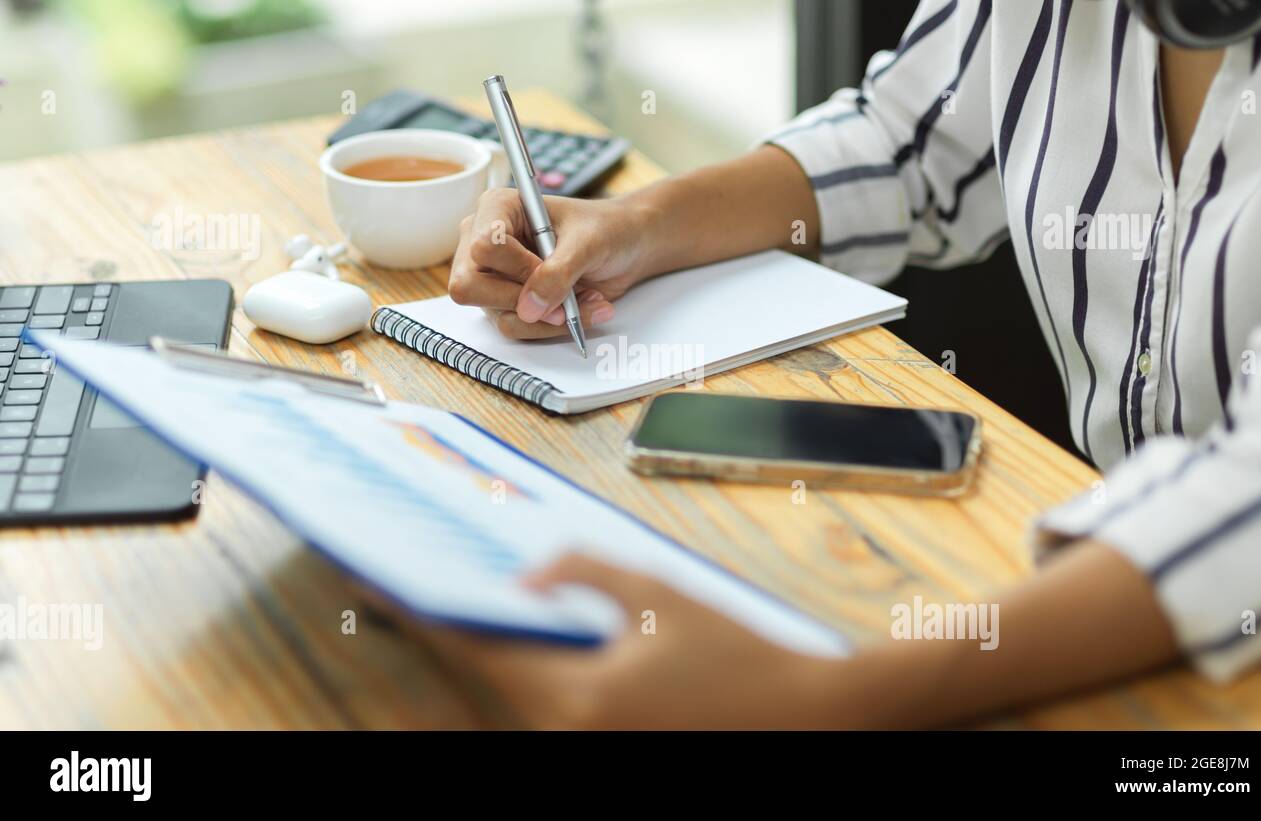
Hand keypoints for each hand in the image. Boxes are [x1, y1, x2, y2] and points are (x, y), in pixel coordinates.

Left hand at [428, 553, 851, 728]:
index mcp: (574, 703)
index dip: (420, 611)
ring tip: (451, 604)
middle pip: (481, 679)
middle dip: (441, 629)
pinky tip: (521, 639)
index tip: (375, 581)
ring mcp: (581, 753)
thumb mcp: (662, 598)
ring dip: (481, 653)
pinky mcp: (601, 751)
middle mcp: (565, 740)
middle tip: (398, 586)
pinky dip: (523, 675)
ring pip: (510, 697)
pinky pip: (545, 711)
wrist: (810, 722)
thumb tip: (532, 576)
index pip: (474, 649)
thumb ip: (588, 576)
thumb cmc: (743, 663)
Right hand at [447, 190, 656, 339]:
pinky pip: (516, 328)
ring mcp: (493, 276)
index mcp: (497, 209)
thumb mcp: (588, 243)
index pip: (482, 246)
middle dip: (520, 299)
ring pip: (497, 314)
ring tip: (583, 298)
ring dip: (548, 317)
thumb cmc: (606, 229)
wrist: (625, 248)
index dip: (516, 266)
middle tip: (561, 297)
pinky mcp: (507, 303)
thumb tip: (529, 308)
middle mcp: (484, 243)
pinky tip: (579, 308)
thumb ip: (558, 272)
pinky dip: (552, 326)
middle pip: (469, 286)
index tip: (549, 267)